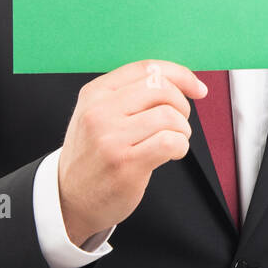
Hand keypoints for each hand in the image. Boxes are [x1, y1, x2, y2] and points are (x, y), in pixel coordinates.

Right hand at [57, 59, 207, 244]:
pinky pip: (170, 141)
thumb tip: (184, 82)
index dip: (181, 75)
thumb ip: (131, 95)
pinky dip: (180, 146)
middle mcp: (100, 111)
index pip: (147, 68)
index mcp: (96, 93)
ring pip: (169, 115)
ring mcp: (111, 138)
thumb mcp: (99, 114)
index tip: (197, 89)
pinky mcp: (125, 164)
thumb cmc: (94, 156)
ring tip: (172, 141)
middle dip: (181, 105)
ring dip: (182, 130)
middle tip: (178, 124)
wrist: (70, 199)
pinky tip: (171, 154)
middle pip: (161, 88)